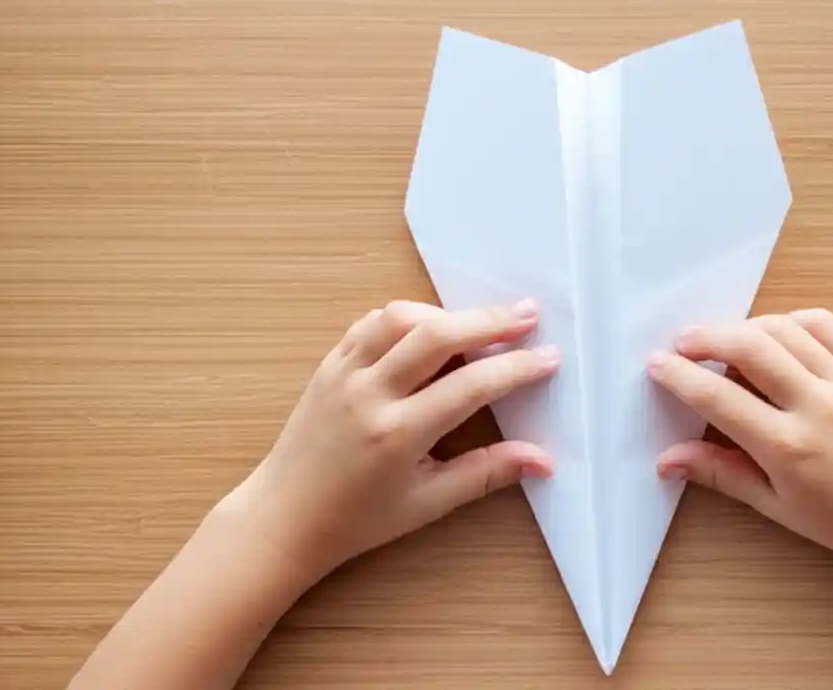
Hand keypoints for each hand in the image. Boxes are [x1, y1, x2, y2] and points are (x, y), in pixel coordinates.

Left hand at [217, 299, 558, 578]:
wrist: (284, 518)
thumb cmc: (357, 520)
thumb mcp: (428, 504)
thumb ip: (487, 473)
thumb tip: (543, 460)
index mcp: (396, 434)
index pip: (470, 386)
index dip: (516, 368)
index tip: (548, 358)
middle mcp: (368, 394)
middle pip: (437, 335)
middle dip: (489, 321)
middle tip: (528, 315)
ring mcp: (343, 374)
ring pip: (400, 316)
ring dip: (445, 313)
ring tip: (480, 324)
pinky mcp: (328, 364)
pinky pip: (371, 323)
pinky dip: (407, 318)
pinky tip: (430, 328)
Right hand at [649, 308, 832, 582]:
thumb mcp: (778, 506)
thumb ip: (722, 474)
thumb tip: (667, 460)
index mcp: (788, 448)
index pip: (717, 398)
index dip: (680, 376)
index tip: (658, 364)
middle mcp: (817, 407)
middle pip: (747, 349)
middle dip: (705, 337)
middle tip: (683, 342)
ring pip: (784, 329)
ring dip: (746, 326)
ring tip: (726, 339)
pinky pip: (827, 325)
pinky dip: (794, 320)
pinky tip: (777, 332)